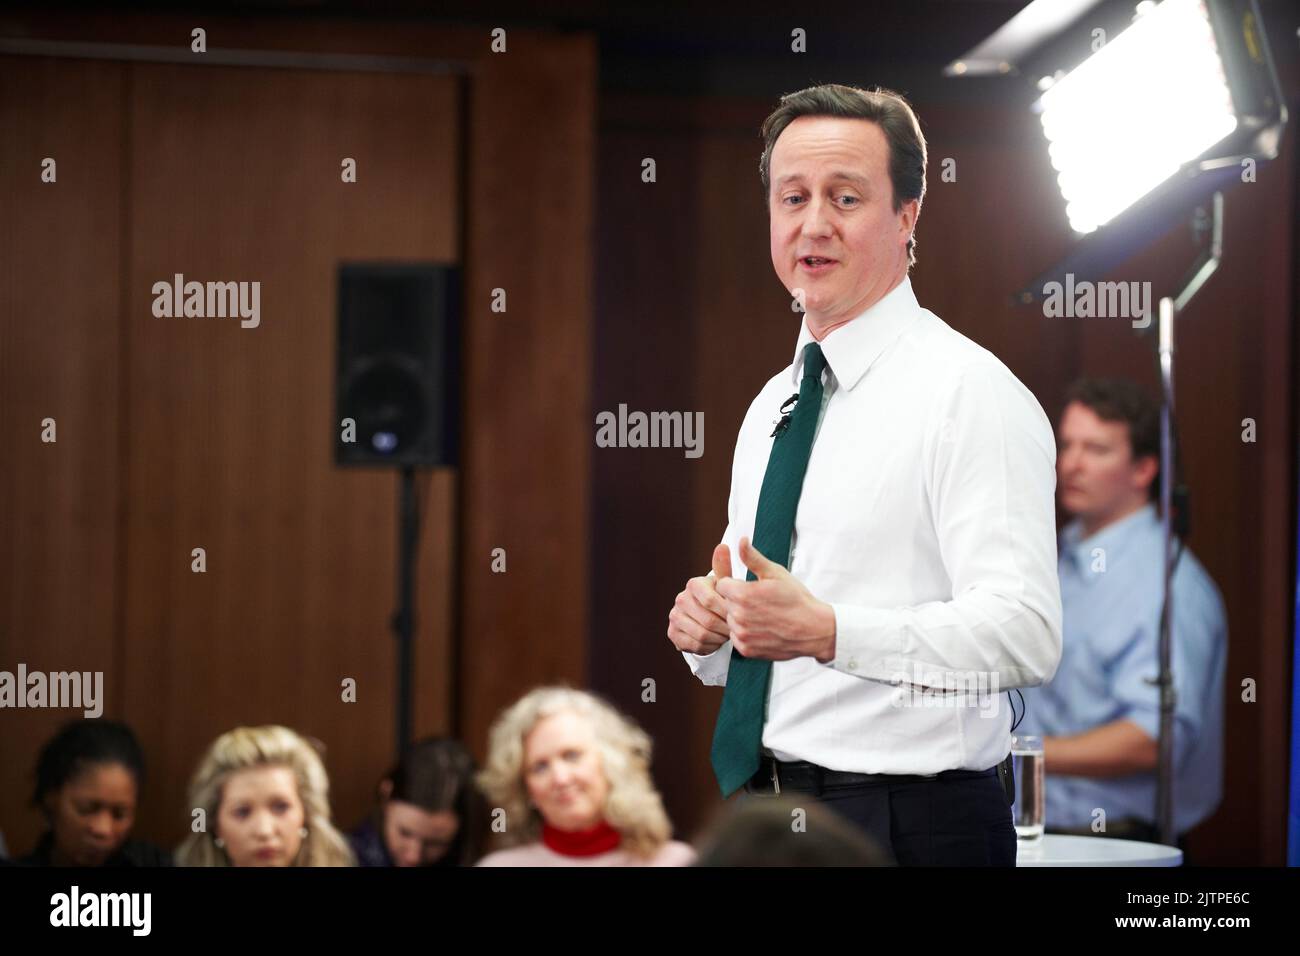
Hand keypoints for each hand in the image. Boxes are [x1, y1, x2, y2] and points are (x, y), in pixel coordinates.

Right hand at [667, 543, 733, 654]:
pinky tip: (716, 642)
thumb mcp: (727, 585)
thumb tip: (722, 546)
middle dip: (725, 628)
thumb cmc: (722, 597)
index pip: (711, 601)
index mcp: (694, 584)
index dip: (727, 612)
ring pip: (701, 634)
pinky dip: (708, 647)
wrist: (709, 617)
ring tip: (727, 635)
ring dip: (718, 638)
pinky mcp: (672, 633)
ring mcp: (674, 616)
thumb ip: (725, 568)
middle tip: (736, 630)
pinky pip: (693, 645)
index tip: (740, 616)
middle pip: (708, 620)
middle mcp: (680, 598)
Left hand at [714, 537, 836, 662]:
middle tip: (760, 603)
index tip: (750, 587)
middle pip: (726, 603)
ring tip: (763, 616)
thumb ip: (752, 557)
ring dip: (741, 618)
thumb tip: (741, 540)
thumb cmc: (796, 599)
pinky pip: (737, 638)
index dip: (736, 584)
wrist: (814, 629)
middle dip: (738, 601)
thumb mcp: (775, 573)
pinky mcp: (746, 650)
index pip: (722, 584)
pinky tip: (763, 629)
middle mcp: (738, 616)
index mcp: (742, 594)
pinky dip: (746, 634)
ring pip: (730, 621)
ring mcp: (742, 635)